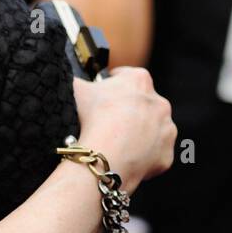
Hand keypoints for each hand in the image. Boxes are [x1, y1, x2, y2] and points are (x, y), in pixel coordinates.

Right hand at [72, 67, 175, 193]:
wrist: (107, 154)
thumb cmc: (92, 118)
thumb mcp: (75, 88)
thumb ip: (74, 78)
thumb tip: (65, 75)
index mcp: (139, 80)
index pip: (124, 76)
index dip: (110, 84)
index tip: (100, 95)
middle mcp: (159, 102)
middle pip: (140, 103)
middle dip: (126, 110)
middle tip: (105, 122)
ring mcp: (166, 129)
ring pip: (151, 129)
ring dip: (137, 133)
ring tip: (115, 142)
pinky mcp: (166, 153)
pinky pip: (154, 153)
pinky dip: (142, 156)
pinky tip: (124, 157)